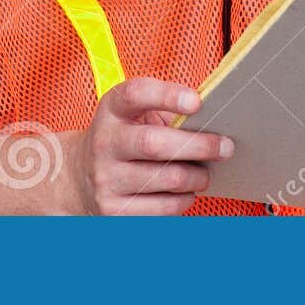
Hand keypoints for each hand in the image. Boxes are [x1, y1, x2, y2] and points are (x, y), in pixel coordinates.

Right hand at [61, 77, 233, 214]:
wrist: (79, 176)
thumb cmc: (124, 138)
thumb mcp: (134, 114)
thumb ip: (166, 110)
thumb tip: (213, 118)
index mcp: (112, 109)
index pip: (136, 94)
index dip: (168, 95)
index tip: (198, 102)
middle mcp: (104, 142)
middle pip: (154, 143)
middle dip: (198, 145)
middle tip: (226, 147)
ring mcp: (105, 179)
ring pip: (164, 179)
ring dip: (196, 176)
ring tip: (206, 173)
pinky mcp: (113, 210)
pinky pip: (161, 208)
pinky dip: (183, 200)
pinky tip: (187, 192)